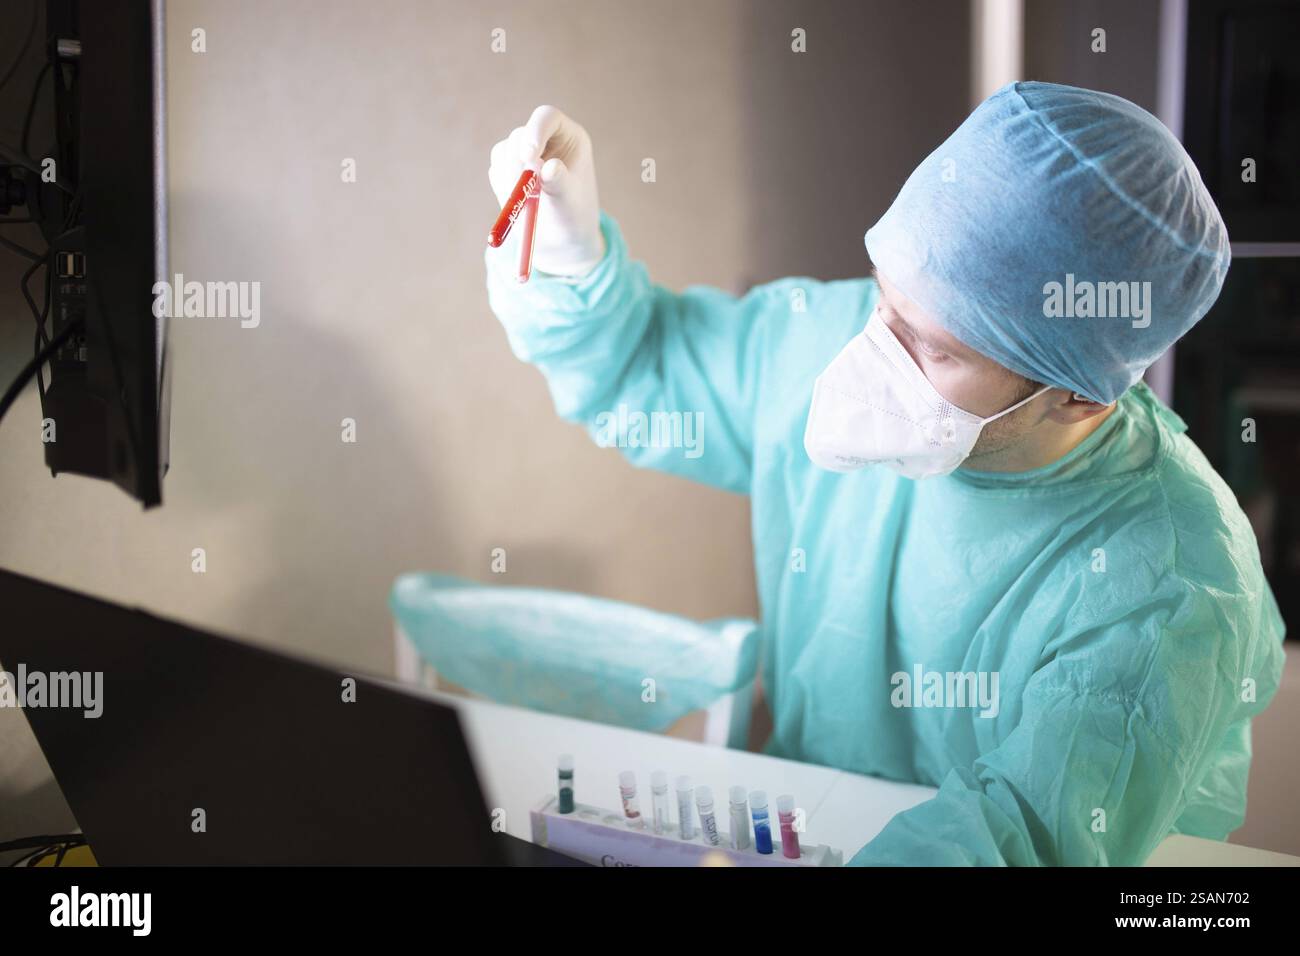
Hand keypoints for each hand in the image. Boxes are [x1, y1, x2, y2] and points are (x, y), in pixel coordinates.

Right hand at [488, 105, 605, 277]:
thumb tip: (549, 167)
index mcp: (569, 136)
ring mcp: (525, 153)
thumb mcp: (570, 202)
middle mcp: (546, 139)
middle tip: (518, 187)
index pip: (547, 117)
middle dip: (516, 161)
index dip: (534, 131)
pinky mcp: (508, 169)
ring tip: (526, 203)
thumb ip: (560, 183)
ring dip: (508, 177)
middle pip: (520, 134)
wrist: (562, 238)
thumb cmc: (574, 217)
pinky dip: (502, 187)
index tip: (528, 156)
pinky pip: (496, 170)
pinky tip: (519, 204)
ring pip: (504, 152)